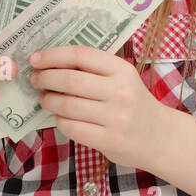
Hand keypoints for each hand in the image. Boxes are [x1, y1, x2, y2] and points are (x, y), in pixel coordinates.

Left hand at [28, 45, 170, 169]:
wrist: (159, 137)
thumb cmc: (133, 104)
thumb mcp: (122, 79)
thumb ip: (94, 70)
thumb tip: (51, 64)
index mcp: (122, 70)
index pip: (82, 55)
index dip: (53, 55)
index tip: (35, 59)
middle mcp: (121, 92)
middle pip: (71, 80)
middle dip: (46, 78)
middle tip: (35, 80)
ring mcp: (116, 118)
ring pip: (68, 105)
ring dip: (49, 101)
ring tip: (45, 99)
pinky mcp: (110, 140)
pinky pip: (72, 128)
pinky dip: (60, 121)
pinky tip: (60, 117)